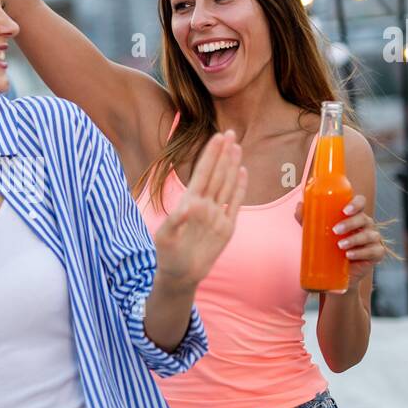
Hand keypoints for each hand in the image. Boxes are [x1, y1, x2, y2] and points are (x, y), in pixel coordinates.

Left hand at [154, 129, 246, 289]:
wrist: (181, 275)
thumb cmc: (168, 255)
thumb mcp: (165, 238)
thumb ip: (175, 222)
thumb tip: (188, 207)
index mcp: (189, 203)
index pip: (202, 174)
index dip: (210, 155)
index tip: (216, 137)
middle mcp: (204, 205)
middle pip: (216, 174)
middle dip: (222, 154)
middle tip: (230, 132)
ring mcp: (216, 214)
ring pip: (226, 185)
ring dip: (231, 166)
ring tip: (237, 147)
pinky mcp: (226, 227)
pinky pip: (235, 203)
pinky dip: (239, 188)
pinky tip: (242, 172)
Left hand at [294, 193, 383, 291]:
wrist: (335, 274)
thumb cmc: (328, 247)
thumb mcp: (316, 232)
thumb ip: (307, 219)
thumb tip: (299, 206)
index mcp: (353, 215)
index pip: (360, 202)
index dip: (356, 203)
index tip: (345, 210)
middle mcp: (366, 225)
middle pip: (363, 218)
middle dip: (350, 223)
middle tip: (335, 230)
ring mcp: (373, 239)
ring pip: (369, 235)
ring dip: (354, 239)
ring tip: (340, 246)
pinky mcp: (376, 253)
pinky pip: (374, 251)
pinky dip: (362, 253)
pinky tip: (350, 255)